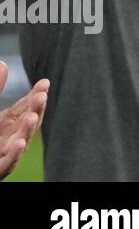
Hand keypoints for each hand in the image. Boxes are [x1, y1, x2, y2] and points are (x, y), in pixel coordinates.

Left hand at [0, 62, 48, 179]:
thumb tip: (3, 64)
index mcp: (7, 124)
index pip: (25, 107)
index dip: (35, 95)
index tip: (45, 83)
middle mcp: (10, 138)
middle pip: (26, 123)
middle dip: (35, 110)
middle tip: (42, 96)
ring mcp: (4, 154)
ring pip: (20, 142)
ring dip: (28, 131)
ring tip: (32, 117)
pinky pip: (7, 164)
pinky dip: (14, 155)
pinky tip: (20, 143)